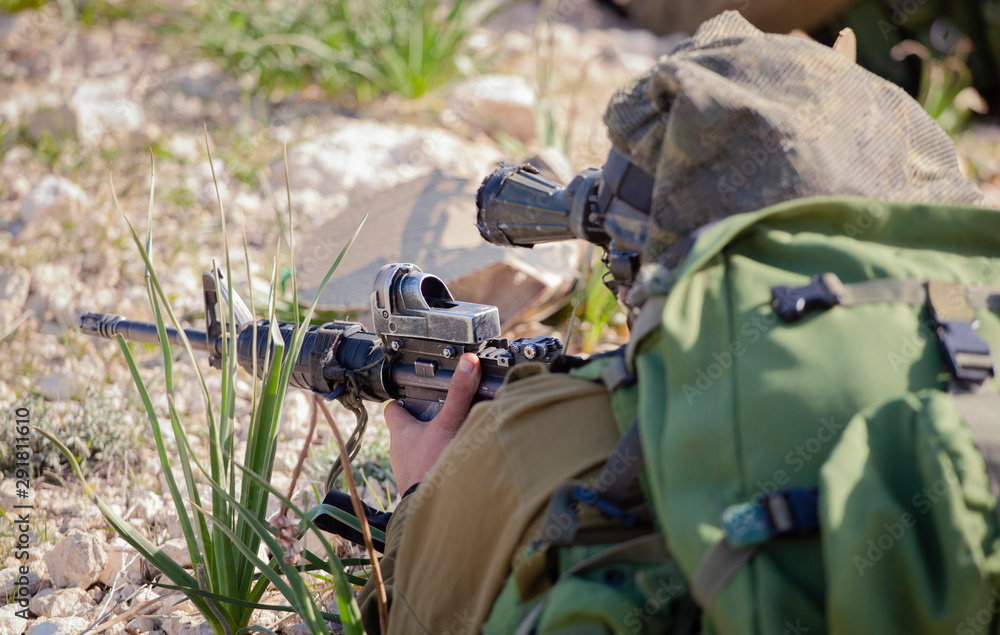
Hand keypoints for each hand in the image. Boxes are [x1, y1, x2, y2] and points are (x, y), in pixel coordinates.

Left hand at [383, 353, 481, 493]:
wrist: (434, 511)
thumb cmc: (432, 468)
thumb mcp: (449, 423)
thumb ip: (459, 393)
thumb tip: (468, 361)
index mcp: (402, 432)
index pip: (393, 409)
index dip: (401, 400)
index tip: (414, 393)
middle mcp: (401, 452)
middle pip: (409, 431)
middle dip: (425, 424)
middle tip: (446, 416)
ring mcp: (409, 473)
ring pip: (419, 453)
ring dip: (433, 447)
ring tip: (455, 441)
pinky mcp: (420, 490)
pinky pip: (428, 473)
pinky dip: (439, 468)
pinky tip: (456, 467)